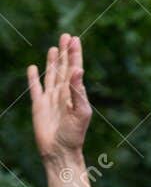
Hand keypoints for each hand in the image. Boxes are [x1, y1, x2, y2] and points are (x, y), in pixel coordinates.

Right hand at [27, 33, 91, 159]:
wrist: (60, 150)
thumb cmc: (74, 134)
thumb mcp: (81, 112)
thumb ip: (79, 91)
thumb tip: (78, 70)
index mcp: (75, 93)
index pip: (75, 68)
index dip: (75, 54)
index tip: (75, 39)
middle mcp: (63, 93)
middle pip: (64, 68)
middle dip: (65, 52)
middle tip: (66, 36)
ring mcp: (51, 98)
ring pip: (51, 75)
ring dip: (53, 61)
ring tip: (54, 48)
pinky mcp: (39, 105)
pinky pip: (36, 88)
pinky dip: (34, 77)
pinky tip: (33, 68)